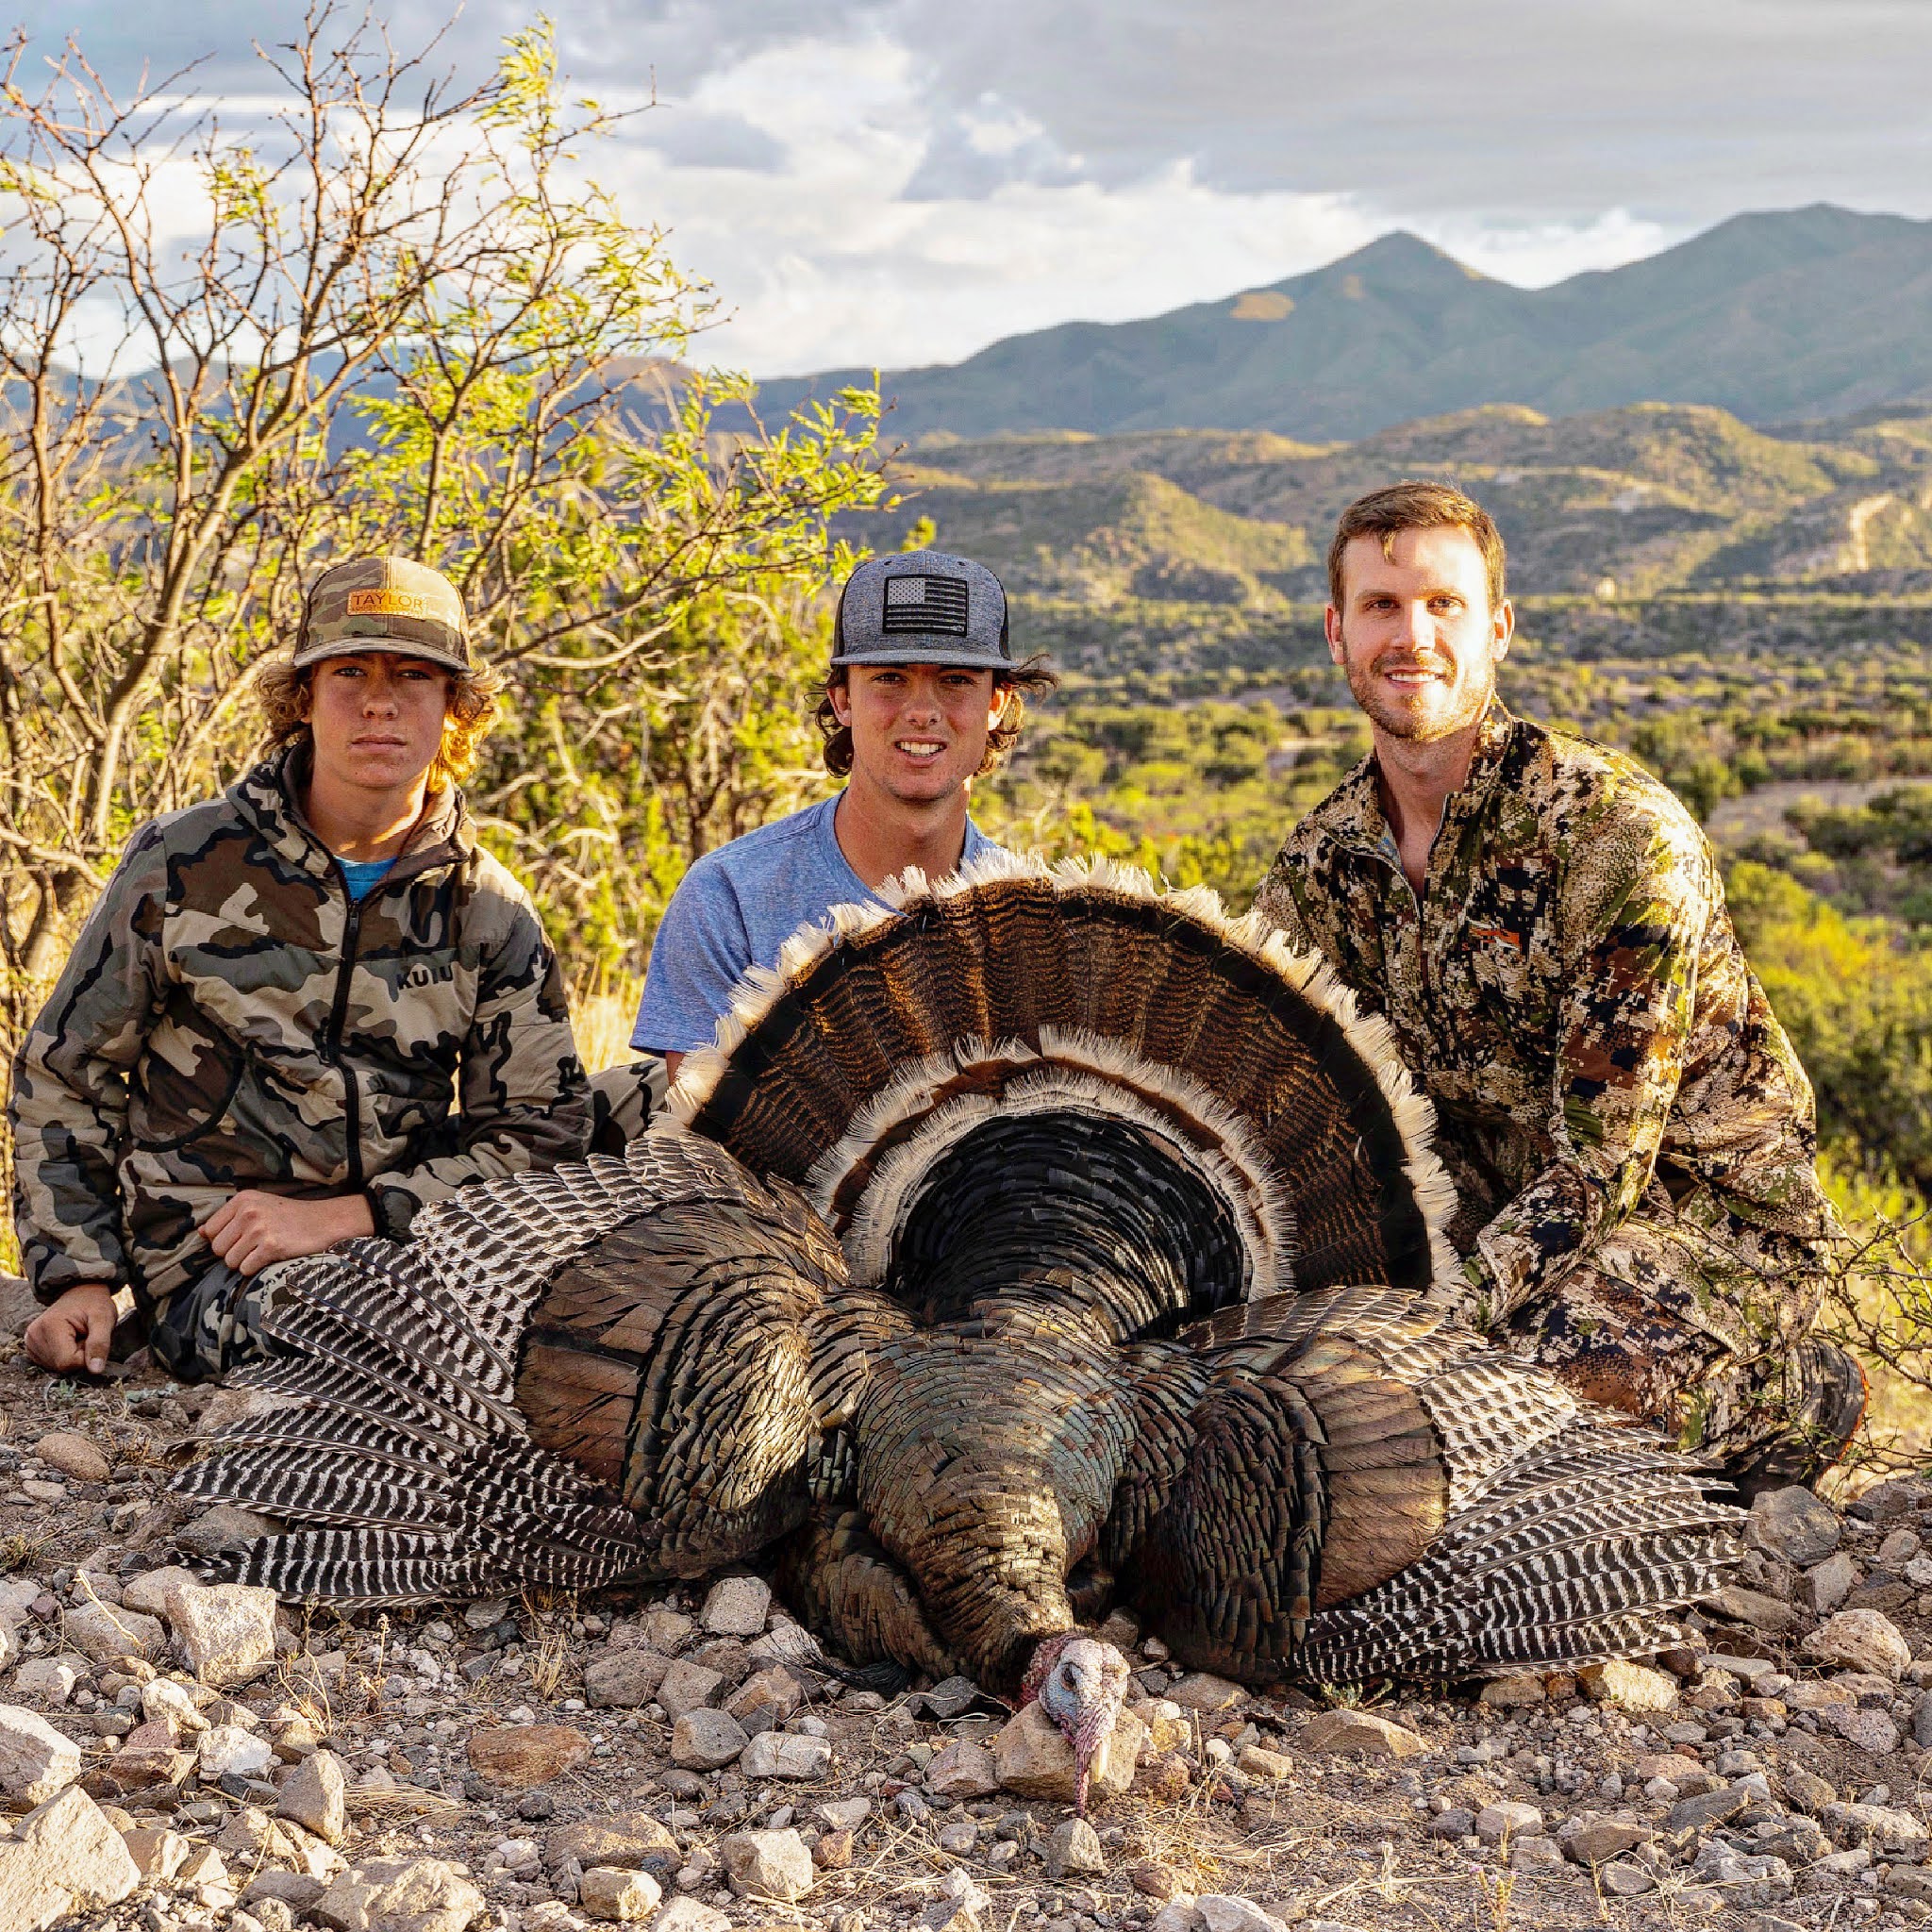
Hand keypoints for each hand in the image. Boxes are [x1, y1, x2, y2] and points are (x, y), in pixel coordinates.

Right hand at [22, 1283, 118, 1376]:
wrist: (80, 1293)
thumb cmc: (94, 1304)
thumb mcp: (104, 1319)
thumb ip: (100, 1344)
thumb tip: (95, 1370)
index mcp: (49, 1326)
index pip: (68, 1362)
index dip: (85, 1356)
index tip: (90, 1338)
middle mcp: (33, 1336)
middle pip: (61, 1366)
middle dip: (79, 1355)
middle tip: (84, 1336)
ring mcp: (30, 1342)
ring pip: (56, 1367)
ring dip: (72, 1356)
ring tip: (77, 1336)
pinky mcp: (32, 1348)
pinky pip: (51, 1364)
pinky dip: (64, 1356)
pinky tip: (68, 1341)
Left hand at [201, 1191, 374, 1276]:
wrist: (326, 1221)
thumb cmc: (291, 1216)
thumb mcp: (260, 1206)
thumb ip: (230, 1218)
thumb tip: (200, 1233)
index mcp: (243, 1199)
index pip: (209, 1231)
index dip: (222, 1240)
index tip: (241, 1239)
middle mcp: (249, 1212)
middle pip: (218, 1249)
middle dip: (233, 1253)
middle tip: (254, 1248)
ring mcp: (260, 1229)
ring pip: (230, 1261)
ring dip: (245, 1263)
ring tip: (263, 1252)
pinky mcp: (271, 1247)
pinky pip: (246, 1269)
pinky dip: (255, 1269)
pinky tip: (270, 1258)